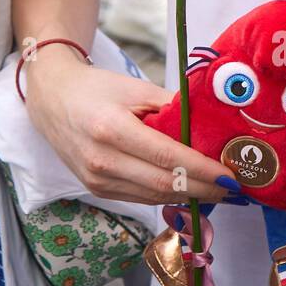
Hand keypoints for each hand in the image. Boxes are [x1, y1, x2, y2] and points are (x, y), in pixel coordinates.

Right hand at [23, 43, 232, 204]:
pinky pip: (141, 197)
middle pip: (164, 184)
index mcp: (111, 128)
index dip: (203, 170)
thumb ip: (171, 109)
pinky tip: (187, 188)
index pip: (168, 158)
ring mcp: (96, 179)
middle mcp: (101, 160)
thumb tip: (210, 129)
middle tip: (233, 189)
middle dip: (204, 189)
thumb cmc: (97, 88)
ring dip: (189, 196)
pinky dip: (167, 195)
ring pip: (155, 196)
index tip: (231, 176)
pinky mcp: (96, 189)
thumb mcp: (135, 88)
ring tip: (217, 190)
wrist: (52, 100)